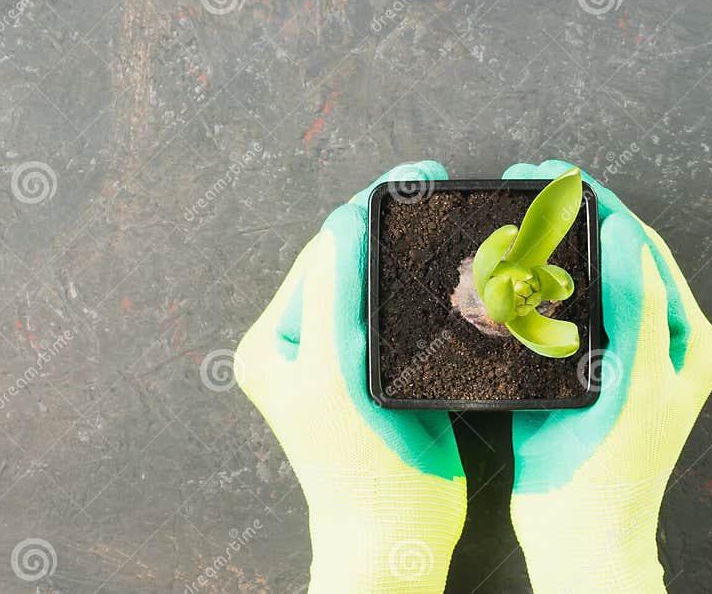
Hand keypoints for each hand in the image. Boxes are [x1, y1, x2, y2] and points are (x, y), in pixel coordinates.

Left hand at [235, 162, 466, 592]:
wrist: (391, 534)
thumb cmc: (362, 471)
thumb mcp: (335, 377)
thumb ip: (332, 297)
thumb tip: (342, 224)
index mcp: (275, 342)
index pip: (321, 255)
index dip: (365, 211)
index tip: (410, 178)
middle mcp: (294, 342)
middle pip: (342, 259)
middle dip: (383, 218)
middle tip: (426, 182)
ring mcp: (329, 354)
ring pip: (365, 277)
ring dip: (397, 242)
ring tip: (434, 210)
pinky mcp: (364, 366)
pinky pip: (385, 305)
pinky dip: (409, 277)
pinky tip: (436, 259)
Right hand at [503, 160, 711, 593]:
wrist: (578, 532)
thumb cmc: (615, 469)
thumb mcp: (639, 382)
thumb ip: (638, 305)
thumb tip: (625, 233)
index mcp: (684, 337)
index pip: (645, 249)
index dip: (603, 205)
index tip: (560, 177)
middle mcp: (654, 338)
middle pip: (610, 256)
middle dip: (570, 216)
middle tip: (528, 183)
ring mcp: (612, 352)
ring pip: (578, 280)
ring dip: (546, 246)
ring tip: (511, 215)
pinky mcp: (574, 368)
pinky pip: (551, 312)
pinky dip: (526, 286)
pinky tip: (499, 270)